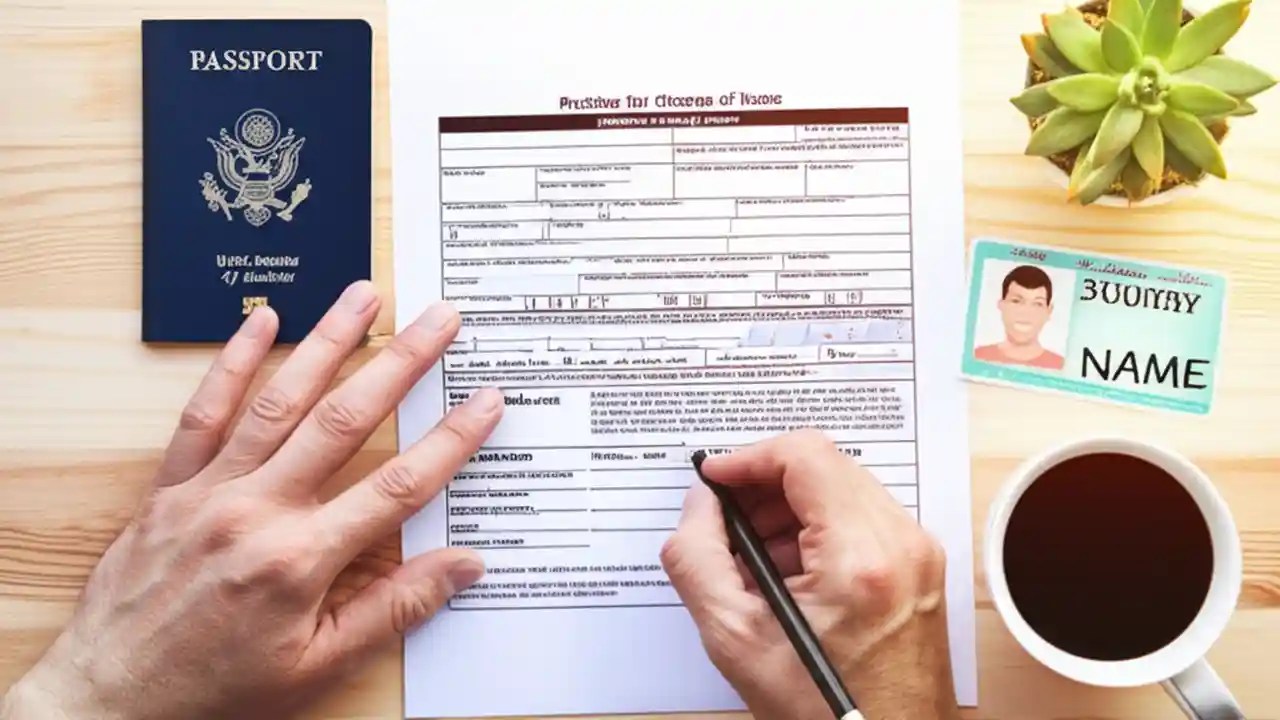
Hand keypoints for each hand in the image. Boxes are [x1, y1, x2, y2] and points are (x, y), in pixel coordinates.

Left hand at [0, 282, 502, 719]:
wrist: (111, 700)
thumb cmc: (217, 692)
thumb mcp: (318, 668)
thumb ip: (395, 610)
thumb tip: (464, 567)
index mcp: (302, 560)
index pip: (399, 486)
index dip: (451, 440)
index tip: (486, 401)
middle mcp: (258, 511)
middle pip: (345, 421)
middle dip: (401, 364)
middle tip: (440, 319)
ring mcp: (210, 491)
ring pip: (280, 401)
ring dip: (328, 342)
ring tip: (365, 297)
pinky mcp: (171, 486)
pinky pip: (204, 413)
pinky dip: (234, 363)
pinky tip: (263, 320)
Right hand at [661, 430, 957, 719]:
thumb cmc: (822, 713)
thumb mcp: (734, 636)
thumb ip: (698, 556)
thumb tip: (699, 505)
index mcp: (859, 556)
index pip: (804, 456)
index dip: (749, 458)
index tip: (715, 479)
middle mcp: (901, 544)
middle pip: (825, 466)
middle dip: (765, 484)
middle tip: (726, 519)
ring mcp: (918, 555)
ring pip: (843, 488)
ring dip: (790, 507)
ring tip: (753, 555)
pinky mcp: (919, 568)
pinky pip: (862, 518)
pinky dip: (818, 529)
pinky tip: (787, 571)